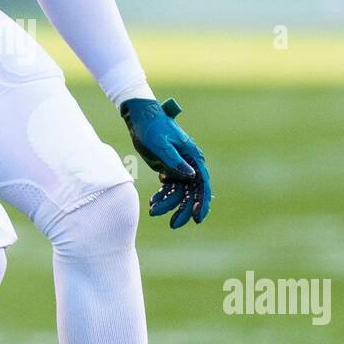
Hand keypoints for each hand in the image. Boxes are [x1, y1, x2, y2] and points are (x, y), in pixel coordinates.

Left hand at [120, 96, 210, 227]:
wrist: (141, 119)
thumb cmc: (152, 128)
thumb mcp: (161, 145)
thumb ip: (175, 160)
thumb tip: (191, 175)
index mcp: (193, 157)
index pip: (202, 184)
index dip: (202, 202)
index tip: (197, 218)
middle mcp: (190, 164)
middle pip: (192, 192)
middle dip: (183, 210)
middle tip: (174, 225)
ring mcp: (179, 168)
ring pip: (179, 193)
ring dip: (168, 204)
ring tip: (153, 212)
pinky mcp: (169, 169)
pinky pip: (169, 188)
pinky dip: (162, 197)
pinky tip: (152, 203)